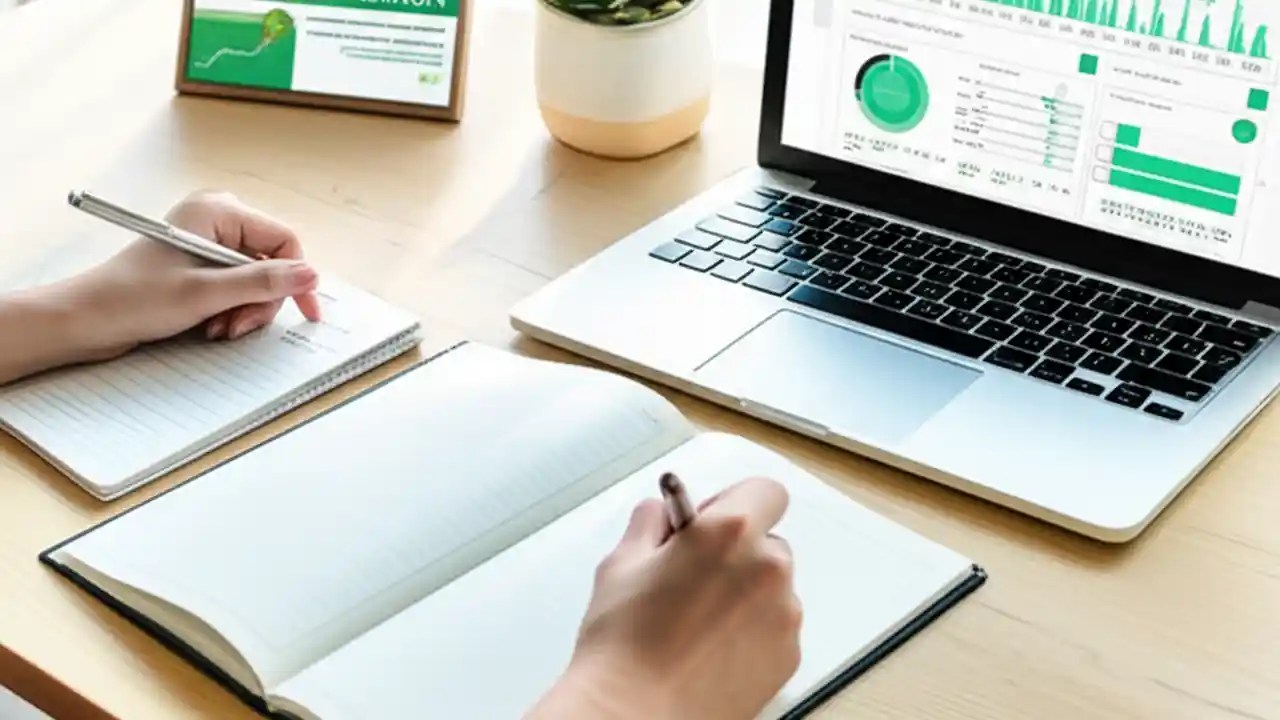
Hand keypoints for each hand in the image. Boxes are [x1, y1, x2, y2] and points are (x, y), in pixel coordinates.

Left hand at [67, 190, 321, 358]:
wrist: (86, 319)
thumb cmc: (132, 299)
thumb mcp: (205, 293)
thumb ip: (262, 282)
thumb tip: (310, 275)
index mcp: (217, 212)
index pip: (282, 240)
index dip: (296, 277)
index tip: (306, 309)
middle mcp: (215, 222)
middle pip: (271, 262)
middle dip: (261, 300)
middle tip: (239, 324)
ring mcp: (208, 245)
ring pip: (256, 280)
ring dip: (244, 310)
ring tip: (218, 327)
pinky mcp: (200, 267)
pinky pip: (237, 288)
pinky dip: (231, 310)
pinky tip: (211, 324)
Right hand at [527, 478, 801, 719]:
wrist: (635, 716)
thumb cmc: (624, 647)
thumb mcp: (621, 563)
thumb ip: (650, 523)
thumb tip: (662, 513)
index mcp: (729, 532)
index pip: (763, 490)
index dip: (734, 502)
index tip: (709, 521)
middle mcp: (766, 568)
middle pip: (767, 540)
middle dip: (735, 551)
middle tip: (692, 576)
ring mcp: (783, 615)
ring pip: (772, 586)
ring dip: (745, 593)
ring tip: (697, 621)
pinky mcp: (788, 656)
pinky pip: (776, 627)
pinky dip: (752, 631)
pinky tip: (710, 648)